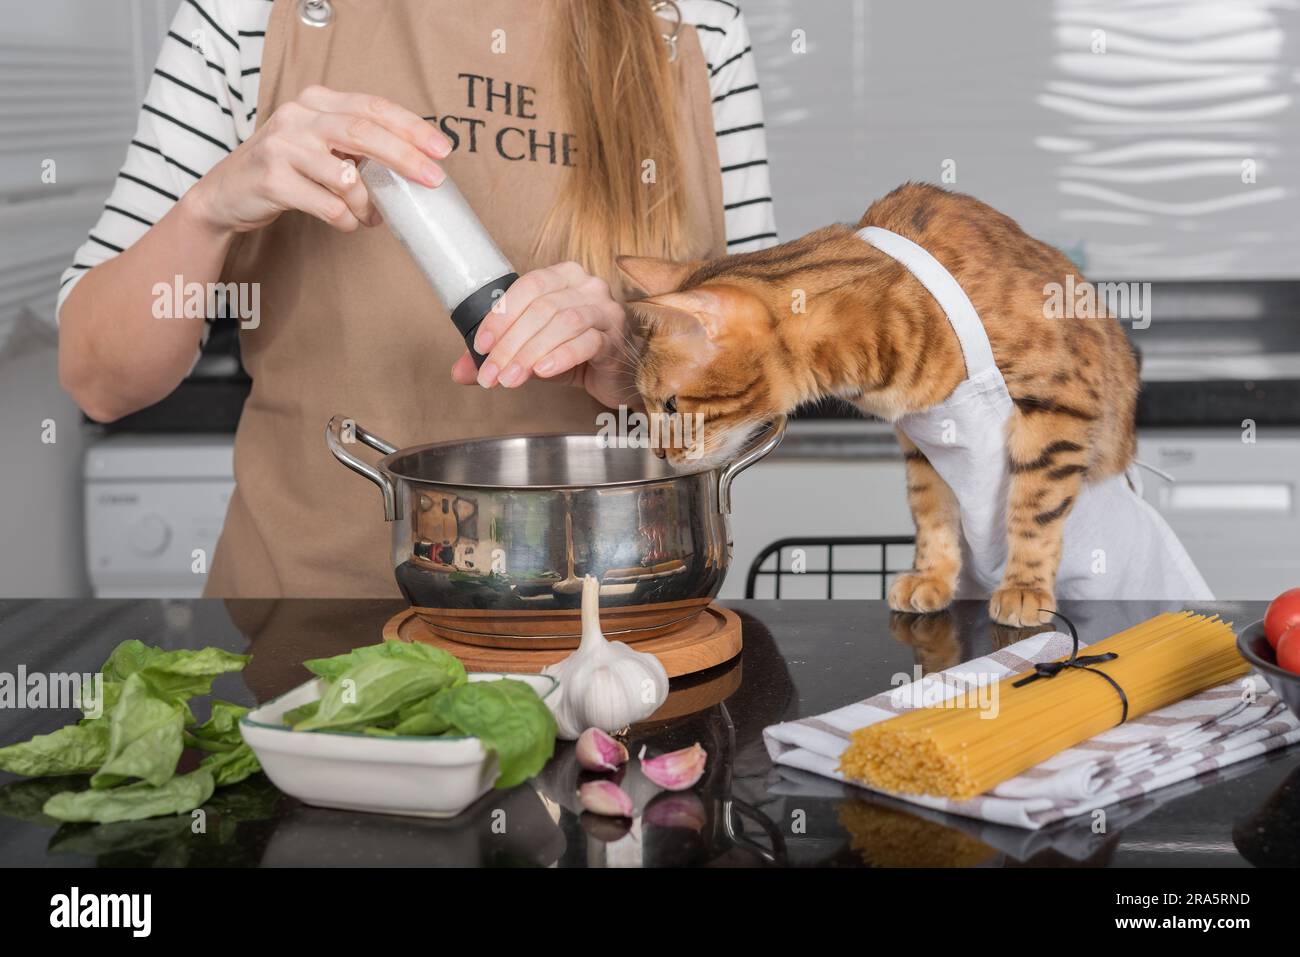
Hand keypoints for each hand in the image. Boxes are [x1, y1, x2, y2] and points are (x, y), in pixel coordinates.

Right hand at [184, 85, 450, 234]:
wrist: (227, 193)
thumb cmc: (287, 169)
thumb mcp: (321, 145)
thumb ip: (358, 146)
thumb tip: (415, 165)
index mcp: (316, 102)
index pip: (373, 107)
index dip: (411, 127)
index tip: (442, 149)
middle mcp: (298, 117)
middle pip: (363, 132)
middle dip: (405, 157)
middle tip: (433, 179)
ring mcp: (281, 146)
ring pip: (345, 175)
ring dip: (369, 203)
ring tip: (373, 216)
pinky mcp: (271, 179)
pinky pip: (326, 205)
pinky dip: (346, 219)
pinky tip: (347, 222)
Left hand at [451, 261, 633, 409]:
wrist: (619, 375)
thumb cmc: (577, 355)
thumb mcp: (533, 351)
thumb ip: (499, 355)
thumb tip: (460, 372)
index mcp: (564, 277)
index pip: (529, 286)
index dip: (501, 315)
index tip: (481, 345)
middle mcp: (588, 287)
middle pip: (542, 308)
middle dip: (511, 343)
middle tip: (492, 373)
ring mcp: (606, 311)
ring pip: (563, 323)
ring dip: (530, 353)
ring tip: (511, 378)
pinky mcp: (617, 338)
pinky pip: (587, 342)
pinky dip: (561, 356)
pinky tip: (543, 371)